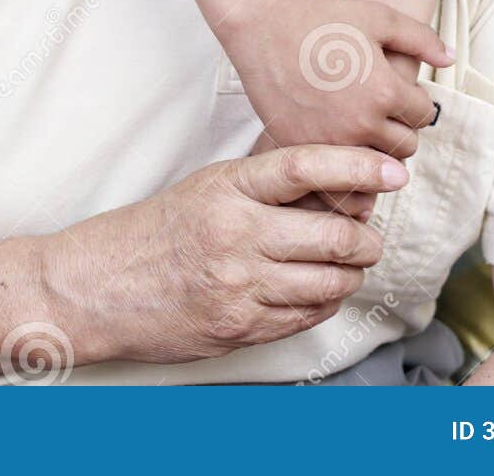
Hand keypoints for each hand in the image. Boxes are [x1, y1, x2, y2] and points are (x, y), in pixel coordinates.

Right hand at [39, 145, 392, 367]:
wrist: (102, 286)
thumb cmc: (158, 230)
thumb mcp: (210, 184)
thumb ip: (267, 181)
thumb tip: (335, 176)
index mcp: (229, 188)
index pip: (306, 167)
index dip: (357, 166)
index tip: (391, 170)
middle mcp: (237, 234)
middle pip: (334, 234)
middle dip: (366, 237)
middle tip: (369, 233)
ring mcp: (241, 285)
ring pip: (330, 281)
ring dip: (352, 274)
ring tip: (348, 264)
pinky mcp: (242, 327)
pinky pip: (308, 316)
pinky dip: (326, 302)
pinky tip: (319, 290)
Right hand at [227, 0, 448, 165]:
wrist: (264, 24)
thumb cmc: (323, 17)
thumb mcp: (379, 17)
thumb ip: (421, 38)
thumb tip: (450, 58)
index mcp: (385, 92)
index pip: (423, 115)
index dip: (415, 100)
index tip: (399, 92)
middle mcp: (360, 124)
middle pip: (404, 147)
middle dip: (400, 128)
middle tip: (383, 110)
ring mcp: (328, 141)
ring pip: (373, 167)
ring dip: (374, 151)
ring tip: (362, 128)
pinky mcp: (300, 149)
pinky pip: (335, 176)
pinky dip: (341, 168)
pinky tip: (338, 147)